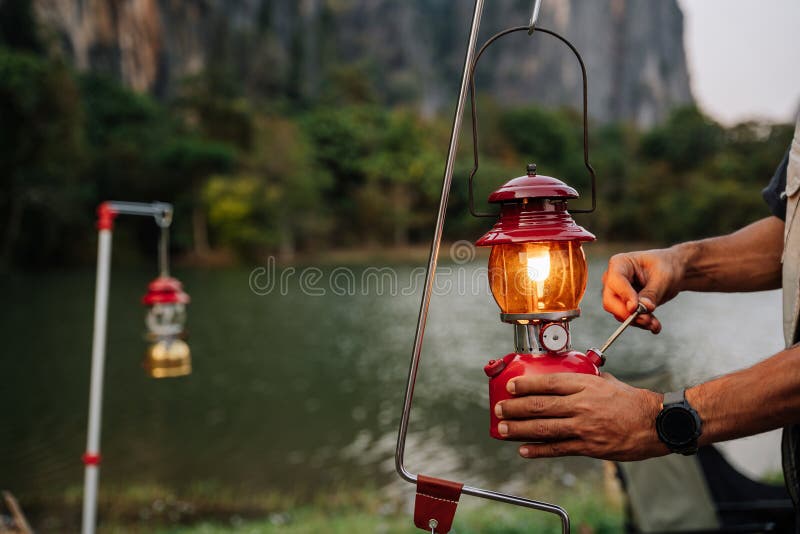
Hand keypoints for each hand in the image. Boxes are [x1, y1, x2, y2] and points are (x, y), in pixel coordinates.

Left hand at [495, 373, 667, 461]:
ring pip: (544, 428)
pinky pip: (558, 449)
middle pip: (540, 405)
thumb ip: (587, 379)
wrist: (657, 424)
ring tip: (503, 429)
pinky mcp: (588, 447)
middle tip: (499, 409)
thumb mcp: (608, 382)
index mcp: (586, 385)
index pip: (548, 382)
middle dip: (515, 408)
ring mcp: (584, 427)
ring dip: (519, 429)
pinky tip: (524, 449)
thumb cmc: (633, 401)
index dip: (526, 384)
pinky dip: (538, 450)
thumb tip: (569, 375)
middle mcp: (582, 405)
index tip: (510, 386)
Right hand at [602, 248, 686, 332]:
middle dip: (628, 313)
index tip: (635, 307)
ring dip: (637, 321)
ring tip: (655, 324)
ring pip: (619, 312)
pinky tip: (655, 326)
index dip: (624, 295)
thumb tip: (642, 308)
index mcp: (620, 263)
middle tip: (646, 319)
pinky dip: (641, 323)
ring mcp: (617, 293)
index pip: (615, 281)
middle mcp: (613, 278)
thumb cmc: (666, 267)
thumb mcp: (663, 278)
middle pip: (610, 301)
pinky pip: (627, 317)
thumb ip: (651, 293)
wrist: (674, 271)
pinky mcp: (624, 304)